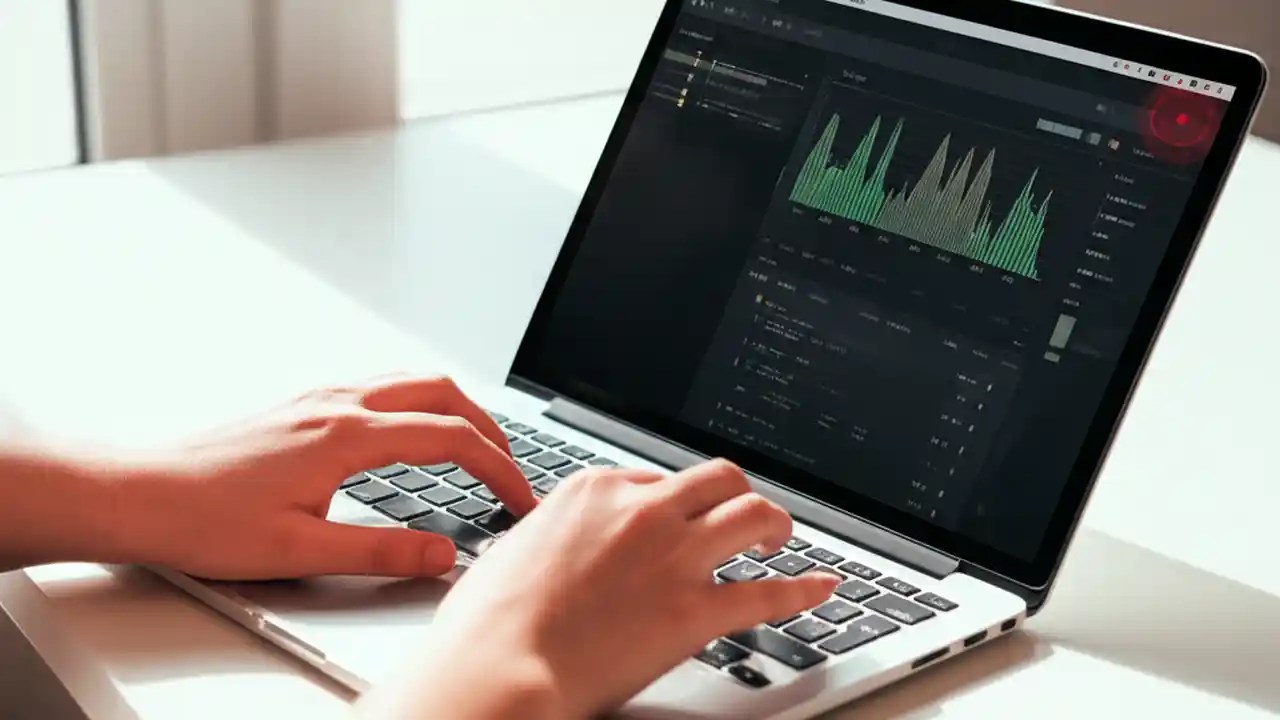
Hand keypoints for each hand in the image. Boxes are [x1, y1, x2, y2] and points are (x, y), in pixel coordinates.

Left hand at [109, 374, 534, 579]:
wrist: (137, 493)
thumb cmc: (203, 518)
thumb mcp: (299, 551)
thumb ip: (381, 552)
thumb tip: (442, 554)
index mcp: (346, 435)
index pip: (450, 438)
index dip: (497, 468)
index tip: (518, 497)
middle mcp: (337, 404)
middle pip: (441, 391)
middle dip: (488, 426)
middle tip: (510, 465)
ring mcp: (318, 398)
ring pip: (410, 381)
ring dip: (454, 408)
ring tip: (474, 446)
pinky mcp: (302, 405)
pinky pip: (380, 387)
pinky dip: (417, 404)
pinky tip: (410, 435)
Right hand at [358, 460, 839, 719]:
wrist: (498, 668)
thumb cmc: (489, 621)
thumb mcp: (513, 549)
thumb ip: (553, 535)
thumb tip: (559, 542)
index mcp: (595, 490)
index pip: (654, 476)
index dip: (672, 500)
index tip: (676, 519)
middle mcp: (642, 511)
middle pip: (716, 479)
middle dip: (735, 494)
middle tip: (741, 515)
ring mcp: (674, 557)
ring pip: (753, 515)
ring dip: (775, 524)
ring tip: (780, 539)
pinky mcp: (695, 611)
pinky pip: (769, 593)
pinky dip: (803, 590)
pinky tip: (820, 588)